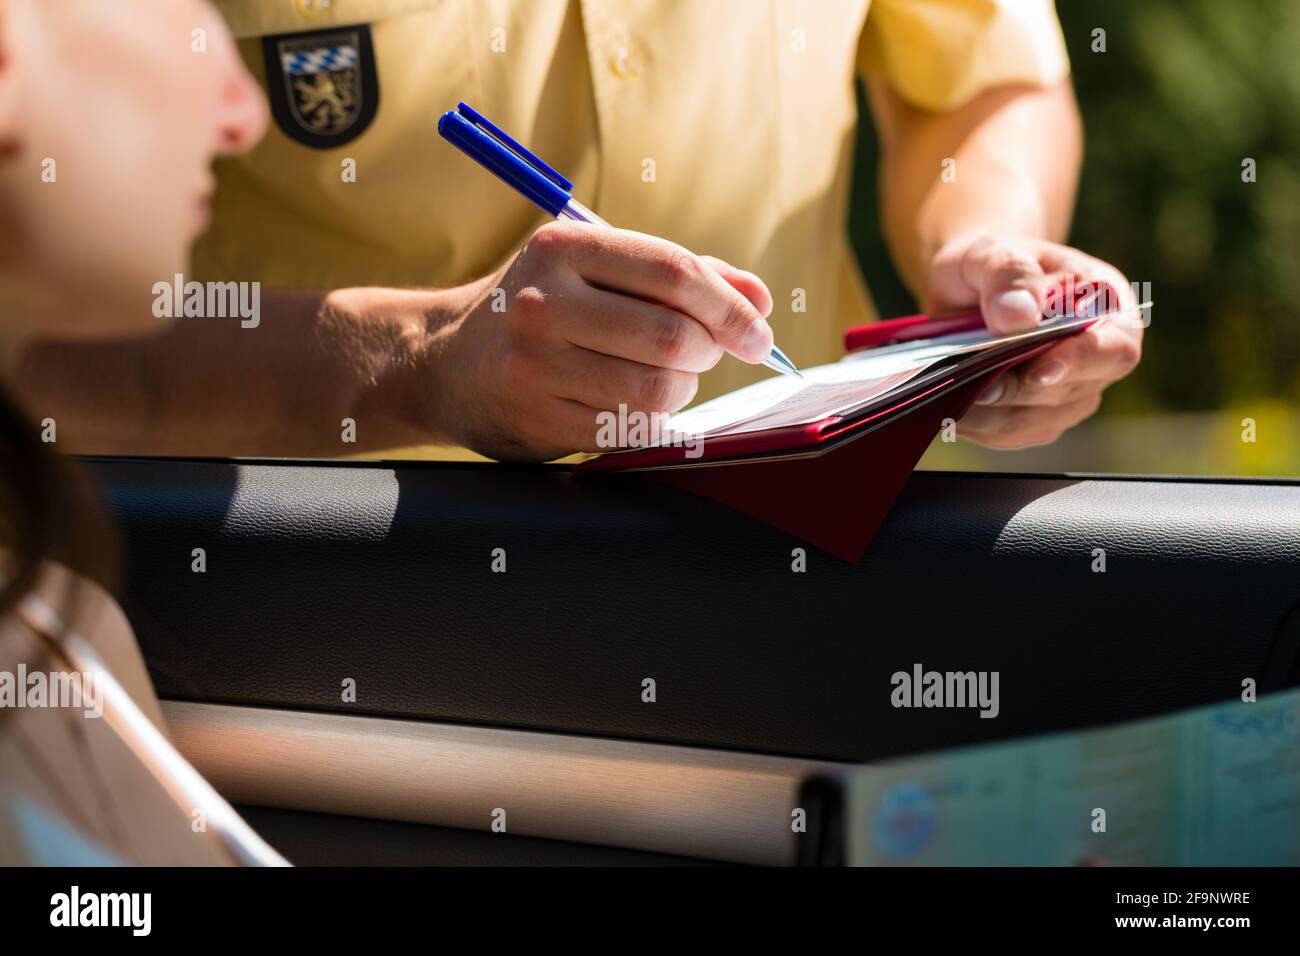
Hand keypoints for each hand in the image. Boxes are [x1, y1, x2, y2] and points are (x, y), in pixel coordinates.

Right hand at [432, 222, 773, 460]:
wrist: (443, 362)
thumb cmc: (545, 309)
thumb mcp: (597, 270)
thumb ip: (682, 276)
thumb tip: (761, 299)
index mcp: (564, 247)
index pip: (673, 272)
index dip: (730, 306)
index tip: (757, 332)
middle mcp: (544, 303)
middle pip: (673, 337)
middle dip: (707, 352)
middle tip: (701, 356)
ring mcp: (536, 366)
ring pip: (657, 390)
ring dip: (680, 391)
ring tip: (662, 380)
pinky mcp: (537, 420)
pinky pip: (630, 431)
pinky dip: (650, 422)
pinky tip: (633, 406)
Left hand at [927, 233, 1142, 448]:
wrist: (966, 289)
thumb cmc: (988, 264)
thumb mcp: (991, 251)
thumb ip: (1008, 273)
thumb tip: (1017, 316)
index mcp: (1108, 306)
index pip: (1115, 346)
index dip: (1081, 362)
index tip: (1039, 370)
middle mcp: (1098, 356)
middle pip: (1075, 392)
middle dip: (1021, 392)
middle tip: (977, 387)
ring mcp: (1069, 392)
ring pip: (1041, 421)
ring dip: (995, 416)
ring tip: (952, 400)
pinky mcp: (1036, 416)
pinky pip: (1013, 434)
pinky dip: (981, 428)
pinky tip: (950, 412)